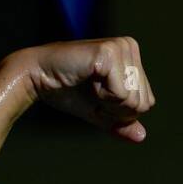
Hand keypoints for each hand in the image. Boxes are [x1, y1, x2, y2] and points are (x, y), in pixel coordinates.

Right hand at [12, 37, 156, 141]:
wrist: (36, 77)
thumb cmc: (67, 91)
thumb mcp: (100, 112)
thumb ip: (121, 123)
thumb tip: (141, 137)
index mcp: (133, 57)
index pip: (146, 103)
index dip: (120, 112)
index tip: (97, 96)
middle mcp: (130, 47)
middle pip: (143, 103)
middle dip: (115, 109)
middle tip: (91, 91)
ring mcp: (120, 47)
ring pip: (133, 100)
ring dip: (108, 103)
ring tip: (89, 85)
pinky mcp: (109, 52)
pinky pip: (121, 94)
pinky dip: (104, 97)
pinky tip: (87, 80)